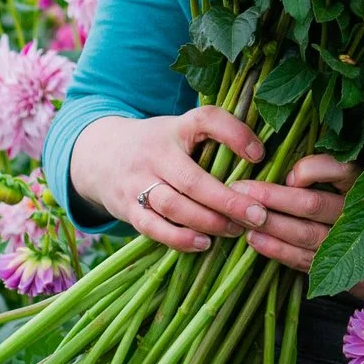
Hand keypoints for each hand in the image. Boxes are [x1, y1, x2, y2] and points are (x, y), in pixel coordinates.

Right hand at [70, 110, 268, 253]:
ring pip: (174, 206)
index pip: (207, 120)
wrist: (99, 154)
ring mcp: (137, 182)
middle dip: (229, 201)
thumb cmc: (159, 144)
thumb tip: (265, 156)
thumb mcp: (182, 129)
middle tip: (260, 215)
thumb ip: (215, 137)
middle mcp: (155, 153)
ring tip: (237, 230)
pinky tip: (204, 243)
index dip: (236, 135)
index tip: (260, 155)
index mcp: (176, 128)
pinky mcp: (126, 208)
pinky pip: (153, 227)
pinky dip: (179, 238)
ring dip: (209, 222)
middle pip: (193, 180)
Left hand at [234, 158, 363, 309]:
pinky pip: (303, 260)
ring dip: (269, 226)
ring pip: (303, 235)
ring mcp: (352, 247)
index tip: (288, 173)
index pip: (339, 171)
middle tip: (238, 189)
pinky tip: (255, 242)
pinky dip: (277, 251)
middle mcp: (361, 214)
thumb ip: (336, 176)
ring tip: (241, 216)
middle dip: (272, 198)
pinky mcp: (343, 272)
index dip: (310, 171)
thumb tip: (287, 169)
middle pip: (312, 205)